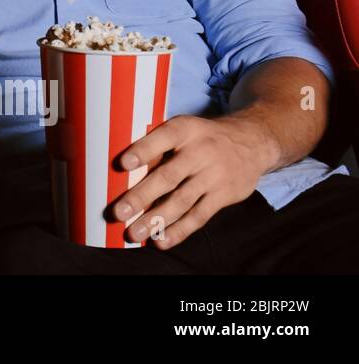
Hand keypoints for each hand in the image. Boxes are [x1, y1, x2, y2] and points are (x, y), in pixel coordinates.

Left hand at [109, 113, 275, 249]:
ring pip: (182, 201)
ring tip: (135, 234)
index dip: (143, 151)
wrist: (251, 142)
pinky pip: (199, 216)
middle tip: (119, 213)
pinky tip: (161, 240)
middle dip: (141, 197)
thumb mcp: (184, 129)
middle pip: (168, 177)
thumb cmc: (201, 137)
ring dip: (156, 220)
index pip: (162, 138)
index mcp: (184, 130)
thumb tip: (123, 171)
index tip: (122, 165)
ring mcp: (214, 176)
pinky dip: (179, 230)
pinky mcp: (224, 195)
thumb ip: (159, 145)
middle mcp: (200, 152)